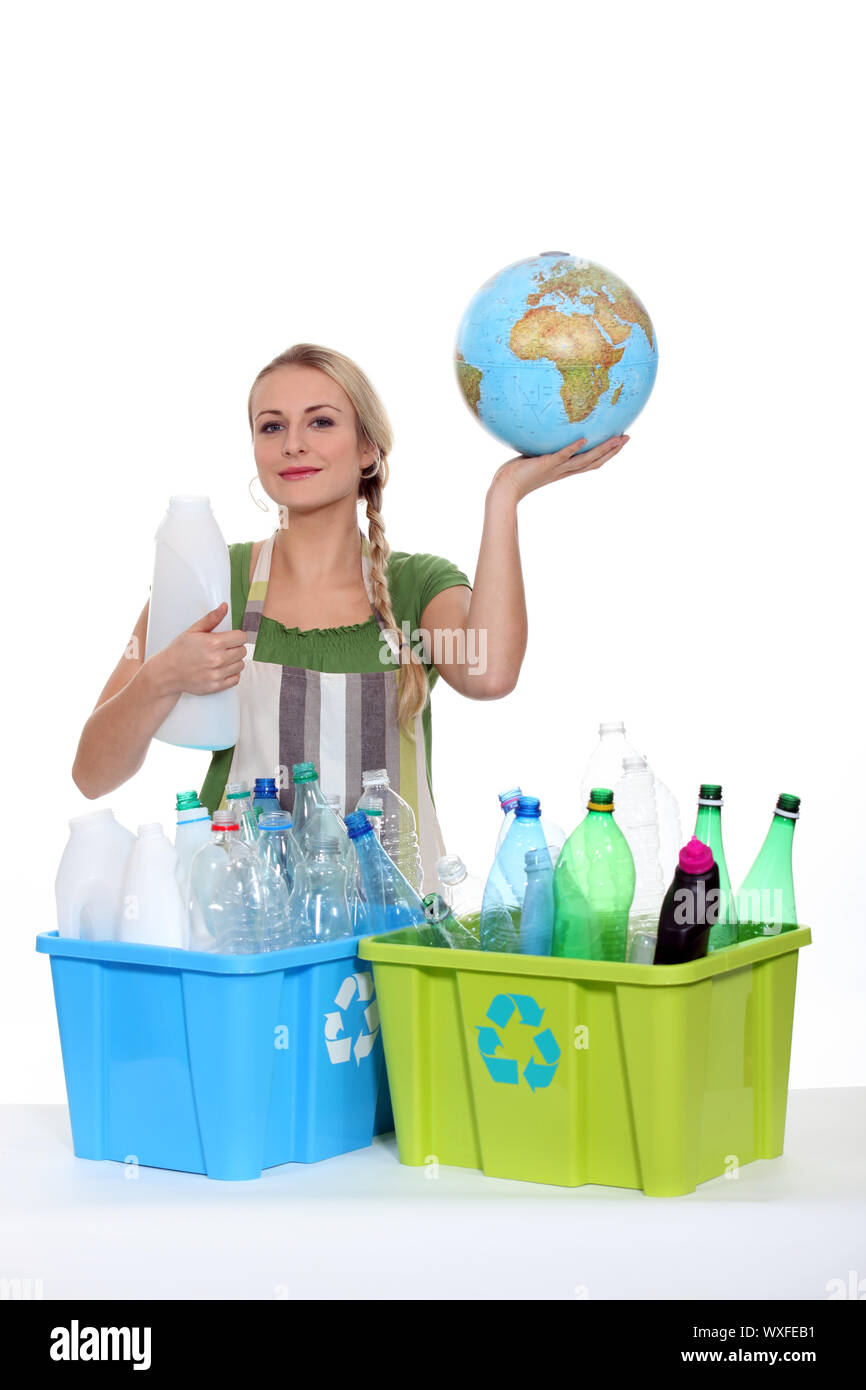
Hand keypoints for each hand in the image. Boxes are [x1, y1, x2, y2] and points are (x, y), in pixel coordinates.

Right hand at [146, 603, 247, 696]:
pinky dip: (231, 674)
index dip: (236, 636)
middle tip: (223, 648)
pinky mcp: (216, 686)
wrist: (167, 672)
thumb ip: (211, 618)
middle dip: (235, 648)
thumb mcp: (193, 630)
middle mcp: (217, 660)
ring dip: (234, 661)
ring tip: (220, 659)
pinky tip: (221, 669)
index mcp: (213, 643)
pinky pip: (236, 679)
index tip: (230, 638)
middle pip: (242, 651)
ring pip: (241, 665)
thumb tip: (224, 607)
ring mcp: (217, 674)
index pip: (241, 637)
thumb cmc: (179, 650)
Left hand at [489, 433, 629, 504]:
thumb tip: (545, 437)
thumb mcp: (534, 460)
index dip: (606, 454)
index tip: (618, 442)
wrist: (505, 489)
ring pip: (585, 460)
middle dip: (612, 451)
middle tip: (627, 438)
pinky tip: (585, 439)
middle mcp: (564, 470)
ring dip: (602, 450)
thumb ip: (544, 451)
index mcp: (564, 470)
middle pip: (594, 462)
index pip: (590, 462)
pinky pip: (562, 455)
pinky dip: (574, 448)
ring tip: (616, 439)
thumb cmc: (516, 475)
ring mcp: (557, 468)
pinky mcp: (546, 464)